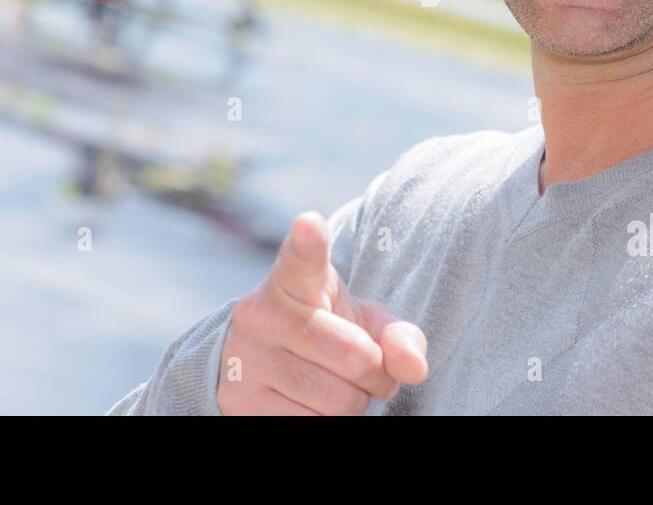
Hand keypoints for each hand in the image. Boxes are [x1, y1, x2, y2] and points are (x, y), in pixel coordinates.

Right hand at [216, 210, 427, 414]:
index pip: (302, 259)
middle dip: (375, 375)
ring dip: (353, 405)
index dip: (309, 242)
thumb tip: (414, 367)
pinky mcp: (238, 401)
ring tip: (335, 386)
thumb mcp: (365, 321)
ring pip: (337, 403)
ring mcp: (245, 358)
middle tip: (365, 370)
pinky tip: (311, 406)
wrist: (259, 362)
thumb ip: (398, 335)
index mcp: (295, 280)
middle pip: (355, 358)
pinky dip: (327, 425)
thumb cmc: (328, 332)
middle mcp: (262, 313)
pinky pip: (311, 428)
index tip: (310, 224)